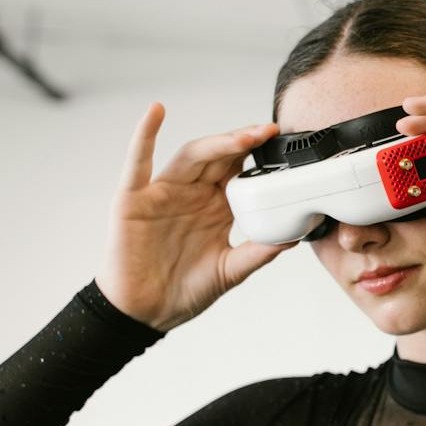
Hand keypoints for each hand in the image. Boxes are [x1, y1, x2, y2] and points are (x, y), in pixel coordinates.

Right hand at [96, 104, 297, 332]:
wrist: (146, 313)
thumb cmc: (183, 290)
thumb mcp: (229, 271)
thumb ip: (258, 253)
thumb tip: (293, 238)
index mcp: (214, 207)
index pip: (238, 171)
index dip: (258, 156)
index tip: (282, 145)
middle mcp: (190, 194)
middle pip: (218, 157)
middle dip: (243, 142)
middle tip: (269, 133)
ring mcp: (161, 193)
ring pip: (190, 156)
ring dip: (216, 143)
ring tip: (242, 137)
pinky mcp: (133, 199)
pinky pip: (137, 162)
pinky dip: (143, 135)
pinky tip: (155, 112)